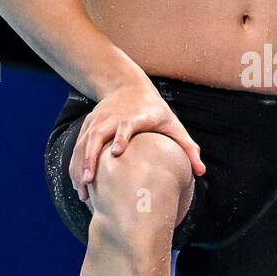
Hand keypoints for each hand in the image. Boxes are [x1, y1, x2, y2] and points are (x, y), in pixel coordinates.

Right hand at [69, 79, 204, 201]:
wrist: (127, 85)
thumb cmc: (155, 110)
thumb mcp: (172, 124)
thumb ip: (187, 147)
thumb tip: (201, 171)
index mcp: (136, 116)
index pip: (126, 124)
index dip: (121, 136)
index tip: (117, 152)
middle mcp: (114, 117)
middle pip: (98, 135)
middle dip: (91, 158)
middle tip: (90, 181)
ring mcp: (98, 120)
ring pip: (84, 143)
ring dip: (80, 166)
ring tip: (83, 190)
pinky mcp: (89, 124)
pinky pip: (78, 146)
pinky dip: (76, 164)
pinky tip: (79, 185)